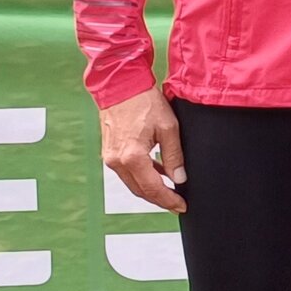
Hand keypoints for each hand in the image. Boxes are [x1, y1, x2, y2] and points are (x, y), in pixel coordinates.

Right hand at [100, 87, 186, 213]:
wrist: (120, 85)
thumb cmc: (143, 101)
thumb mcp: (168, 128)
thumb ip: (175, 156)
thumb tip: (180, 178)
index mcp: (132, 157)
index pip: (153, 188)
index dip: (168, 200)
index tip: (182, 205)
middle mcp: (117, 161)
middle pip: (140, 190)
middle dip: (159, 199)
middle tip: (177, 203)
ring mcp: (110, 157)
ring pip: (133, 183)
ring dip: (151, 188)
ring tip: (170, 191)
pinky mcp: (109, 152)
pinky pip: (128, 171)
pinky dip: (143, 176)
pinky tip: (159, 172)